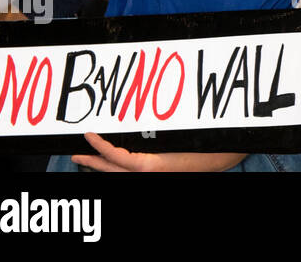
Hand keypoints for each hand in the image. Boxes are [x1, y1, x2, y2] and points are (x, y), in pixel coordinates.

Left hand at [71, 133, 244, 171]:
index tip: (88, 134)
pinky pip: (131, 173)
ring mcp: (153, 177)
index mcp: (150, 166)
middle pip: (112, 171)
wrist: (223, 159)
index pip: (115, 157)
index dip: (99, 146)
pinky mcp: (159, 174)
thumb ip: (157, 134)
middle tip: (77, 154)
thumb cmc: (208, 148)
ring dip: (104, 166)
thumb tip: (137, 123)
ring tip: (92, 159)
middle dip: (93, 162)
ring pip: (120, 174)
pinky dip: (119, 167)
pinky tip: (119, 162)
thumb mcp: (182, 136)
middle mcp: (148, 175)